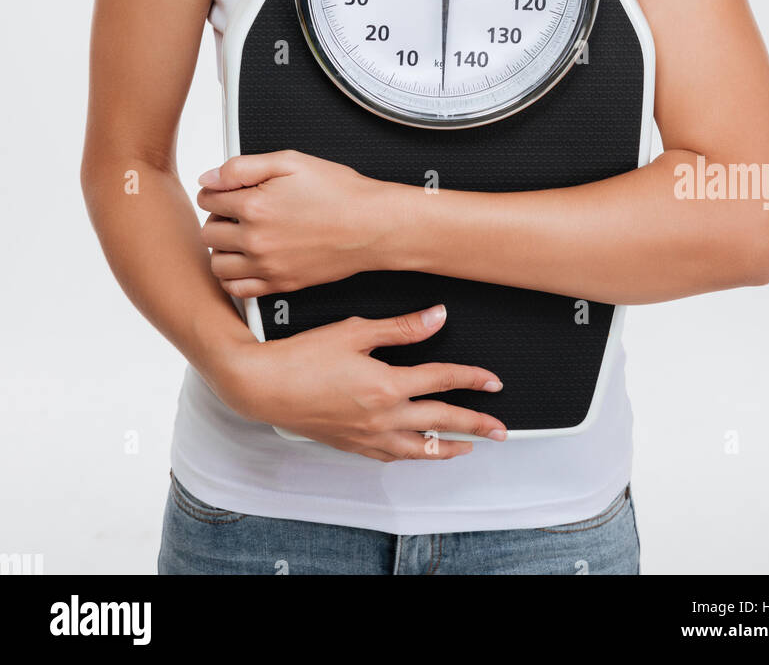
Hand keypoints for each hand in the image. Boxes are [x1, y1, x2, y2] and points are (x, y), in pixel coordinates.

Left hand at [197, 150, 393, 296]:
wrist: (372, 225)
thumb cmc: (339, 192)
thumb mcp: (291, 162)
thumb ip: (242, 167)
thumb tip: (209, 178)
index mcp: (254, 205)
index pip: (208, 198)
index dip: (217, 189)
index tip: (228, 190)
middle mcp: (255, 240)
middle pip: (208, 231)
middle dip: (218, 217)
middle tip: (237, 210)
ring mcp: (266, 266)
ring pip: (217, 263)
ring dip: (222, 248)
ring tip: (240, 236)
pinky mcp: (280, 284)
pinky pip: (237, 290)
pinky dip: (233, 277)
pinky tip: (245, 261)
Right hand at [213, 303, 506, 460]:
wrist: (262, 385)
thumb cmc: (302, 356)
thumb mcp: (355, 330)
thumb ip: (401, 327)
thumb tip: (437, 317)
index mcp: (386, 385)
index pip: (442, 380)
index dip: (472, 379)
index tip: (493, 382)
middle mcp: (381, 416)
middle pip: (441, 421)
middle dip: (475, 424)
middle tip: (500, 429)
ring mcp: (366, 435)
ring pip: (419, 448)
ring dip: (447, 448)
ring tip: (467, 448)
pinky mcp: (351, 444)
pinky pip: (391, 456)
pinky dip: (411, 455)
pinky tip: (416, 451)